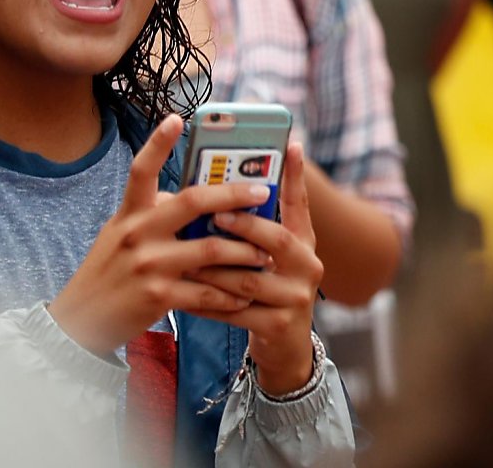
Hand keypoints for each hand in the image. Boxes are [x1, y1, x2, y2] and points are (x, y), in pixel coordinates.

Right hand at [49, 116, 273, 354]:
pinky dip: (228, 295)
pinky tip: (243, 297)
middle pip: (193, 202)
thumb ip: (153, 214)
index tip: (176, 118)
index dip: (158, 143)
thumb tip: (192, 193)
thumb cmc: (109, 272)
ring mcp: (147, 265)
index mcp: (129, 214)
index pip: (140, 171)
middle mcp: (136, 234)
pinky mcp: (157, 296)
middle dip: (234, 194)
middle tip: (263, 191)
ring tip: (266, 253)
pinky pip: (205, 292)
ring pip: (211, 249)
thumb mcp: (121, 235)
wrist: (77, 323)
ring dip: (245, 251)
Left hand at [189, 143, 325, 396]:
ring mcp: (296, 297)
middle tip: (215, 214)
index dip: (297, 175)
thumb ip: (254, 232)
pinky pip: (235, 311)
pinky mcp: (278, 324)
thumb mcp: (272, 258)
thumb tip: (215, 195)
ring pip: (250, 279)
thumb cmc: (268, 291)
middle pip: (279, 241)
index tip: (289, 145)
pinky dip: (207, 302)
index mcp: (305, 243)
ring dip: (214, 269)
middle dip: (246, 227)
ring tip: (186, 257)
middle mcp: (308, 266)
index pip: (301, 204)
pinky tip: (184, 296)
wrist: (285, 346)